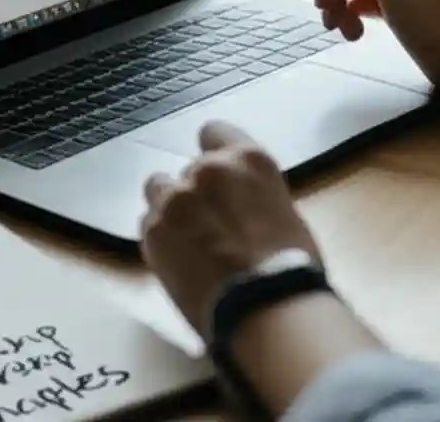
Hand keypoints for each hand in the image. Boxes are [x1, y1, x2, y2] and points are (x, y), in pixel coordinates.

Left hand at [140, 122, 320, 337]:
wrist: (267, 308)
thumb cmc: (291, 268)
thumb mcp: (283, 213)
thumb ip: (252, 196)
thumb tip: (239, 206)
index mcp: (249, 160)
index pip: (214, 132)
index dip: (213, 153)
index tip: (216, 176)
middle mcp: (208, 170)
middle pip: (188, 168)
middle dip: (196, 191)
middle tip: (211, 225)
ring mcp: (176, 199)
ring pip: (158, 189)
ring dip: (170, 207)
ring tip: (187, 240)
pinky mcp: (154, 231)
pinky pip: (148, 223)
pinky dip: (160, 237)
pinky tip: (179, 260)